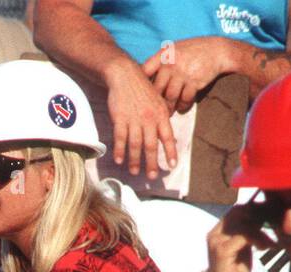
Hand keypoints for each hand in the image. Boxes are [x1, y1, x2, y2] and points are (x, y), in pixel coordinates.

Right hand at [104, 59, 177, 179]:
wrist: (125, 75)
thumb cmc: (143, 89)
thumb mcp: (158, 102)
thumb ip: (162, 120)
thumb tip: (170, 139)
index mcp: (161, 115)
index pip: (168, 137)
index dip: (170, 152)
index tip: (171, 166)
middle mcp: (149, 119)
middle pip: (151, 146)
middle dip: (151, 163)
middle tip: (152, 176)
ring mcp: (134, 119)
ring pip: (135, 145)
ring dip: (134, 160)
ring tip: (134, 172)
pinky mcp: (120, 119)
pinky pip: (120, 138)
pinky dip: (120, 150)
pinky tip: (119, 160)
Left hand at [142, 37, 232, 115]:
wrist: (216, 50)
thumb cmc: (193, 51)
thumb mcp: (174, 49)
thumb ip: (161, 61)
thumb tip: (145, 77)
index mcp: (164, 54)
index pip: (145, 70)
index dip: (141, 83)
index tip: (140, 93)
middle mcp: (171, 63)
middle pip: (157, 88)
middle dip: (155, 102)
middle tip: (154, 111)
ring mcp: (182, 73)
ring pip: (170, 96)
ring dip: (169, 107)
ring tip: (168, 113)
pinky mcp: (194, 82)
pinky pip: (184, 99)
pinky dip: (183, 106)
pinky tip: (181, 108)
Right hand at [205, 203, 275, 271]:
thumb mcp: (243, 247)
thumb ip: (248, 232)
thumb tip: (262, 217)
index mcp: (218, 231)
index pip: (237, 210)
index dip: (255, 210)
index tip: (272, 216)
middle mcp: (214, 234)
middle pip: (239, 213)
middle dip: (259, 217)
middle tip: (274, 225)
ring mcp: (216, 242)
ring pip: (243, 224)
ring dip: (261, 231)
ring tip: (269, 242)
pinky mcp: (222, 251)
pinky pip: (244, 236)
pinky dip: (258, 239)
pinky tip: (266, 247)